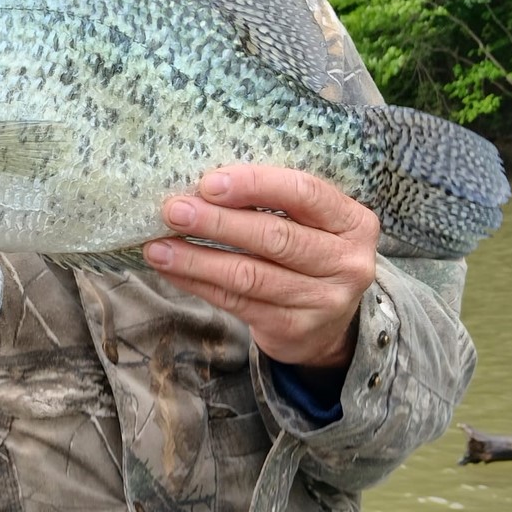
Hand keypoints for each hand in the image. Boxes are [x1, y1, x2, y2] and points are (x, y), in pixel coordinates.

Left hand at [144, 163, 378, 370]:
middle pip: (274, 237)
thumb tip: (201, 181)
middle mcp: (346, 262)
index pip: (304, 192)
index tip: (209, 182)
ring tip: (159, 246)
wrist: (328, 323)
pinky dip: (199, 283)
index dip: (255, 184)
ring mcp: (324, 301)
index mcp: (352, 221)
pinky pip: (237, 303)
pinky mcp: (295, 329)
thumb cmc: (307, 251)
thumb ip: (273, 200)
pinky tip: (173, 269)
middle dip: (217, 222)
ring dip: (197, 258)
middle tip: (174, 210)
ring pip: (250, 275)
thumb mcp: (308, 221)